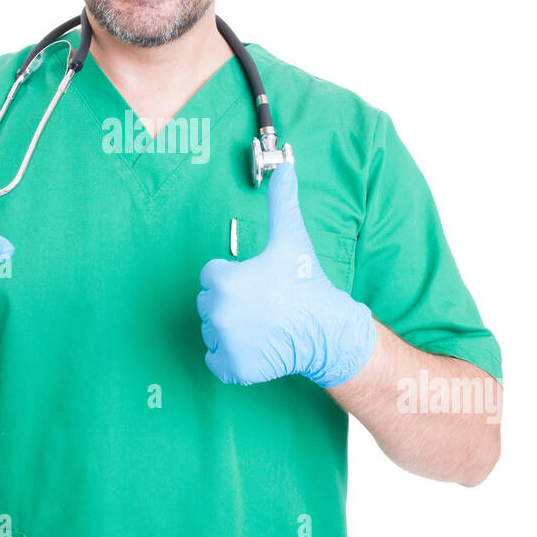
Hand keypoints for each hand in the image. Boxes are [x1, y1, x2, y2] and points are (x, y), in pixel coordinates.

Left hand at [197, 161, 373, 387]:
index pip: (211, 275)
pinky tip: (256, 346)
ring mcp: (224, 343)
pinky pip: (216, 361)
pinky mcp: (232, 368)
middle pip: (209, 303)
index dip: (235, 276)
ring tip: (261, 324)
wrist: (327, 331)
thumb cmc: (306, 284)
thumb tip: (285, 167)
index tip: (259, 282)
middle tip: (263, 304)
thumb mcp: (291, 239)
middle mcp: (217, 312)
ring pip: (212, 331)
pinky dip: (231, 358)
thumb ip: (281, 202)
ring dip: (230, 330)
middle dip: (231, 302)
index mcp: (222, 280)